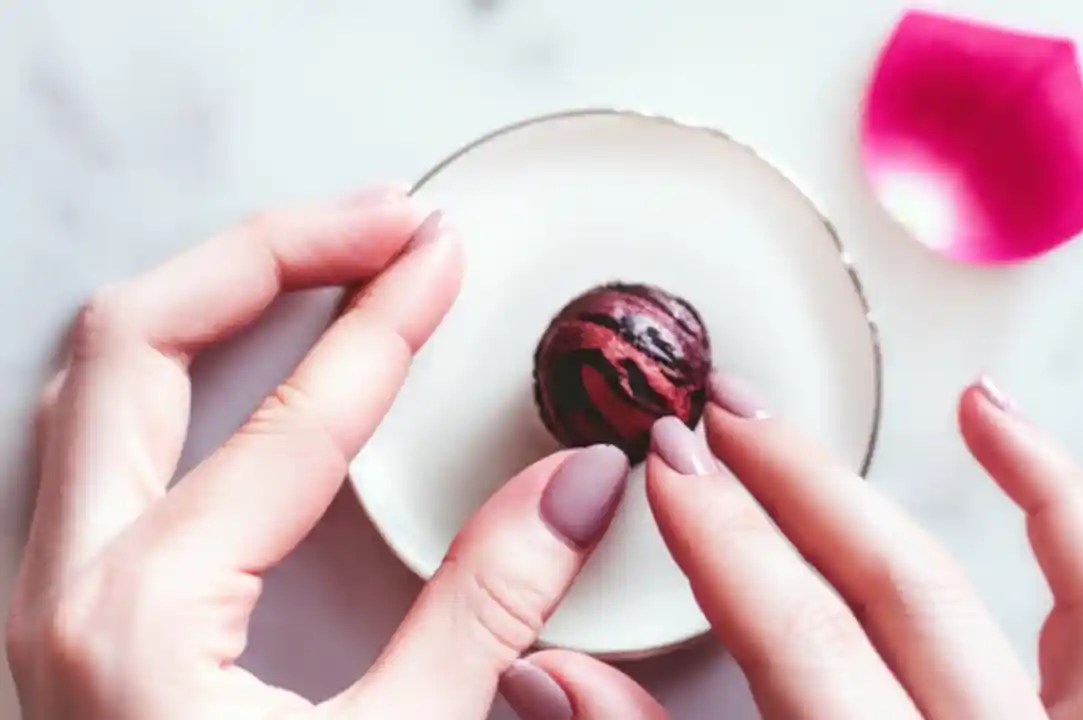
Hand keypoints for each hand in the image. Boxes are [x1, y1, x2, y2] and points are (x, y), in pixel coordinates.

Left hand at [5, 189, 662, 719]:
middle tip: (379, 221)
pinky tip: (244, 367)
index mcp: (146, 619)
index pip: (299, 418)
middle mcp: (66, 587)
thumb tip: (583, 485)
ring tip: (319, 260)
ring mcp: (47, 594)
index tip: (448, 257)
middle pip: (140, 338)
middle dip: (273, 254)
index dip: (390, 322)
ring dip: (213, 297)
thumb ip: (490, 606)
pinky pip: (95, 434)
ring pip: (99, 377)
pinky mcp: (64, 612)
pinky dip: (175, 367)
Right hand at [631, 373, 1082, 718]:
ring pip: (964, 590)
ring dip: (868, 488)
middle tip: (707, 423)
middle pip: (872, 601)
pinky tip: (994, 417)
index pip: (795, 647)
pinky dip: (1056, 503)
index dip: (722, 546)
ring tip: (792, 418)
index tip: (669, 468)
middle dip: (776, 495)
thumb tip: (548, 675)